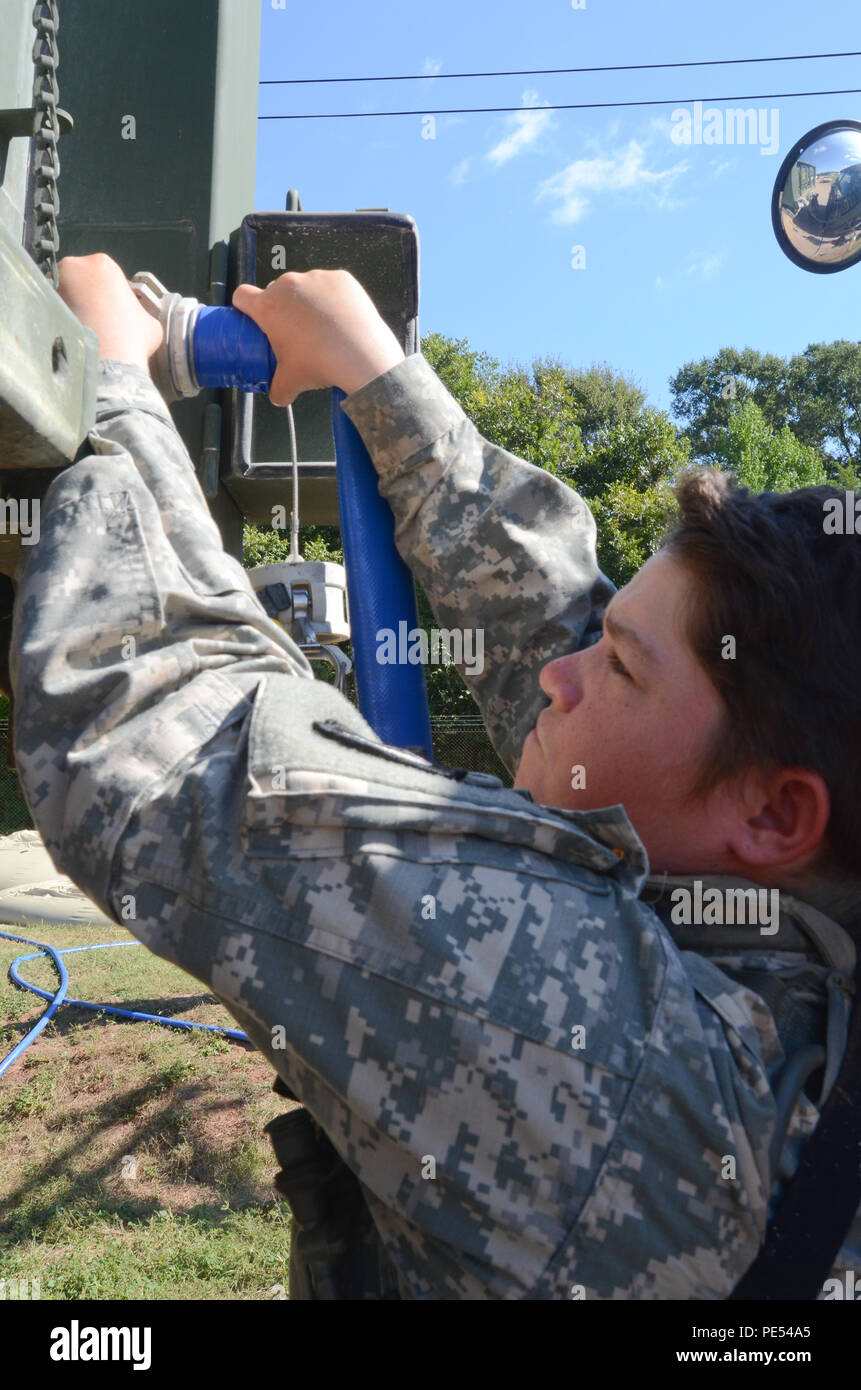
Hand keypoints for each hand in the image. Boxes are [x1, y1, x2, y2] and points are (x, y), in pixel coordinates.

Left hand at [57, 253, 163, 369]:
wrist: (108, 361)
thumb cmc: (130, 338)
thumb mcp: (149, 323)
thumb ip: (138, 313)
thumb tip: (135, 320)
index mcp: (103, 264)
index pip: (104, 274)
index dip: (109, 293)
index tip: (110, 308)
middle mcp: (75, 267)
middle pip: (79, 278)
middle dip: (85, 296)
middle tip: (96, 318)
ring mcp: (55, 284)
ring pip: (63, 293)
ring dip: (72, 307)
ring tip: (85, 329)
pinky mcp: (43, 305)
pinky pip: (52, 309)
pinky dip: (61, 320)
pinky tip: (74, 335)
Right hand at [232, 269, 404, 405]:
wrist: (361, 355)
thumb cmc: (320, 364)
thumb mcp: (291, 382)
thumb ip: (278, 390)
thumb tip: (278, 396)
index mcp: (268, 306)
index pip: (242, 296)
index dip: (244, 306)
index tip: (254, 317)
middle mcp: (288, 286)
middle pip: (276, 291)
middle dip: (282, 308)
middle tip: (295, 331)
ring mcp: (315, 278)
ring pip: (305, 287)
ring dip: (308, 301)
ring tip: (323, 327)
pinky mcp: (341, 278)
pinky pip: (331, 285)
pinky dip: (333, 298)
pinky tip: (341, 317)